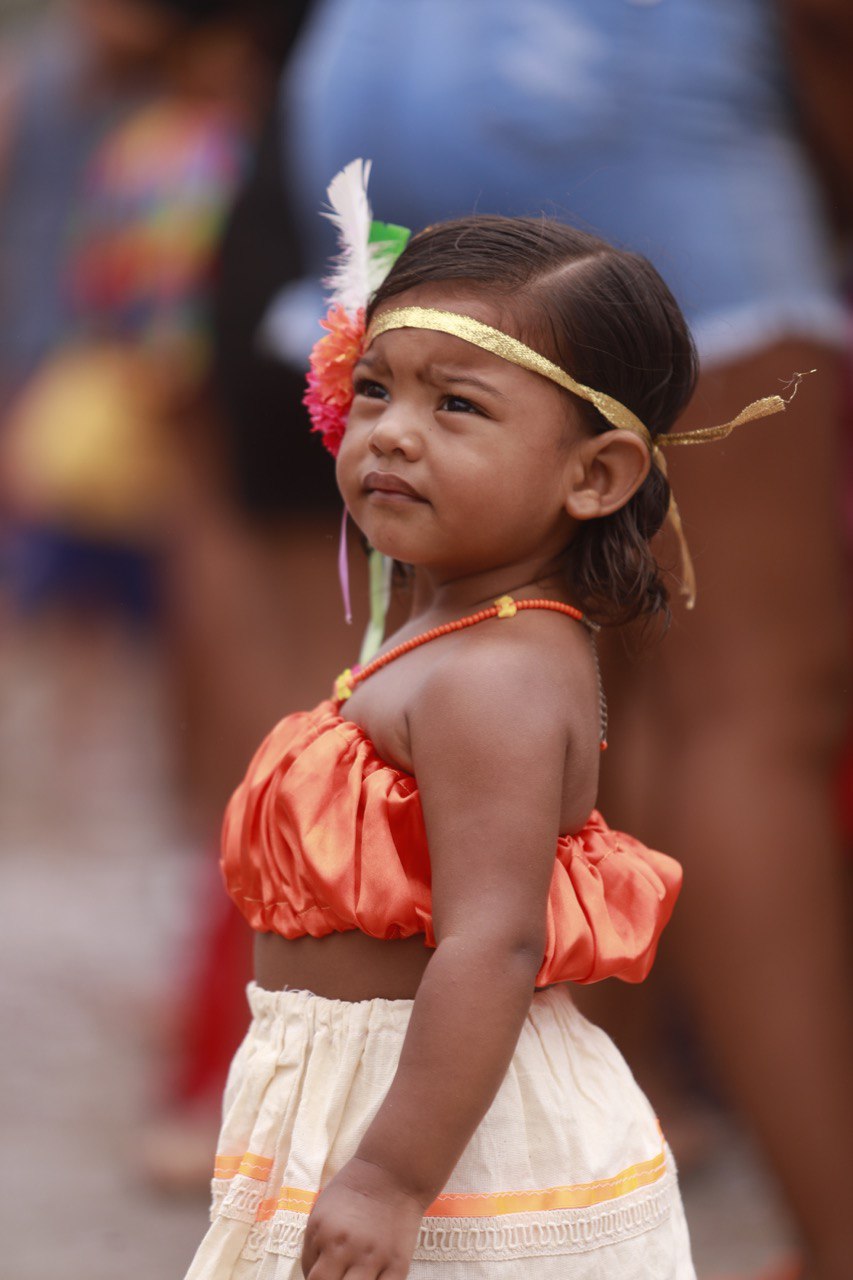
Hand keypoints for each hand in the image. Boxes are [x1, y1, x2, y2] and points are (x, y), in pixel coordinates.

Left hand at [301, 1156, 425, 1278]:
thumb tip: (314, 1278)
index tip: (327, 1274)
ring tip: (353, 1275)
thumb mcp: (321, 1213)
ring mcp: (373, 1258)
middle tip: (339, 1275)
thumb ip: (314, 1248)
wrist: (392, 1173)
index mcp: (324, 1234)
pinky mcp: (398, 1265)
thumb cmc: (353, 1191)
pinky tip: (372, 1279)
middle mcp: (346, 1248)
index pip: (311, 1279)